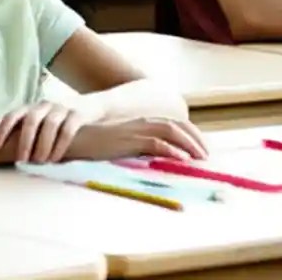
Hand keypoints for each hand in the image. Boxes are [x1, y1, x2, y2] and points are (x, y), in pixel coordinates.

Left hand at [0, 101, 98, 162]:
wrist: (91, 108)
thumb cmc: (60, 123)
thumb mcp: (42, 124)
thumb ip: (27, 134)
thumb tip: (4, 156)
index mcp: (31, 108)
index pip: (12, 115)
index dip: (2, 130)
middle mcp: (44, 105)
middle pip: (31, 120)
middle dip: (24, 141)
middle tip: (21, 161)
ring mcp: (62, 108)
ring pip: (50, 125)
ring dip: (43, 146)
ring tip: (39, 163)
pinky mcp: (78, 114)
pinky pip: (68, 130)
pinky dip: (60, 146)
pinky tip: (55, 159)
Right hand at [74, 117, 208, 161]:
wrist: (75, 140)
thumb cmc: (95, 145)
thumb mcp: (122, 144)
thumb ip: (139, 147)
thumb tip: (158, 157)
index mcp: (142, 122)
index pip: (174, 123)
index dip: (191, 134)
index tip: (202, 149)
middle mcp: (142, 122)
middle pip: (178, 125)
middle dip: (196, 139)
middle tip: (207, 156)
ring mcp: (136, 130)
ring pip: (171, 132)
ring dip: (189, 144)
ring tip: (200, 159)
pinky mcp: (129, 140)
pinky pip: (155, 143)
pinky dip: (171, 150)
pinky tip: (181, 159)